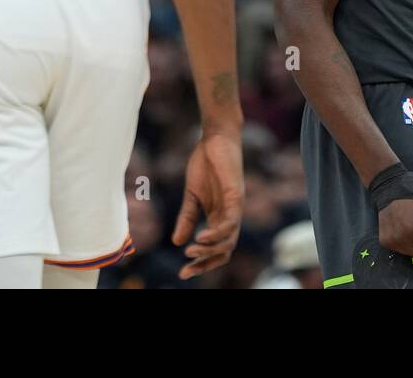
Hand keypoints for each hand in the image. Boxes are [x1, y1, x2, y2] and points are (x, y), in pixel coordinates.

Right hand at [171, 129, 243, 278]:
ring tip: (191, 251)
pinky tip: (201, 236)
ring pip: (228, 241)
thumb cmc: (205, 163)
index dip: (201, 263)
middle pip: (224, 251)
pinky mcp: (236, 197)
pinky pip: (231, 223)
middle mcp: (229, 216)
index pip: (215, 249)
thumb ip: (186, 217)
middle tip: (186, 269)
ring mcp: (235, 208)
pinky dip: (217, 233)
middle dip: (205, 264)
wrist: (215, 138)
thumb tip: (176, 241)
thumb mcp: (192, 195)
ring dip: (210, 250)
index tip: (183, 273)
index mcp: (218, 217)